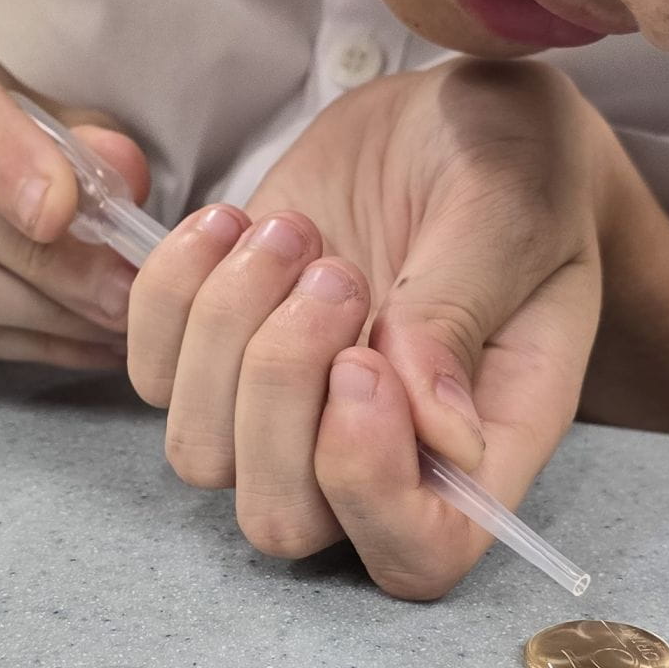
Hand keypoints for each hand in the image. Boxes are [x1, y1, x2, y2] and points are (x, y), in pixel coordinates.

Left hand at [128, 59, 626, 597]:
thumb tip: (441, 438)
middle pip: (285, 520)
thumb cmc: (516, 161)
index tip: (361, 363)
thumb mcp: (510, 212)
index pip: (418, 556)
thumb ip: (462, 313)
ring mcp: (294, 413)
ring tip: (292, 231)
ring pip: (203, 455)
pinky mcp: (223, 355)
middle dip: (278, 395)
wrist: (454, 112)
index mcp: (488, 442)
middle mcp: (386, 453)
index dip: (368, 491)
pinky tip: (235, 220)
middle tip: (334, 270)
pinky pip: (152, 374)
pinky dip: (171, 294)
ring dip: (226, 333)